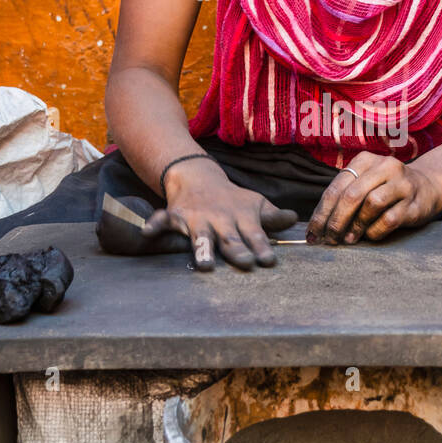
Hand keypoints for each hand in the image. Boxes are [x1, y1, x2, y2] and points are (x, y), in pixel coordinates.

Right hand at [143, 158, 297, 270]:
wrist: (198, 177)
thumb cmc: (233, 199)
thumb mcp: (255, 204)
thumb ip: (272, 217)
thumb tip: (294, 219)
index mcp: (241, 217)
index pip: (254, 234)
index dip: (261, 247)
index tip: (268, 260)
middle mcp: (220, 219)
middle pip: (230, 238)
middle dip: (237, 251)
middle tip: (245, 263)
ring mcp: (197, 218)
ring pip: (200, 236)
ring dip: (202, 249)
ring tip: (203, 265)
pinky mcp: (175, 216)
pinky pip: (162, 220)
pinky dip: (154, 224)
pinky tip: (147, 232)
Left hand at [306, 152, 441, 245]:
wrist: (429, 186)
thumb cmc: (387, 189)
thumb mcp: (365, 183)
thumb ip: (344, 196)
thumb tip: (318, 225)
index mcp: (365, 160)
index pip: (336, 188)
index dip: (321, 213)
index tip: (312, 233)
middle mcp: (384, 167)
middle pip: (352, 195)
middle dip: (335, 221)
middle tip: (328, 239)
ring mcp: (402, 184)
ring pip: (371, 204)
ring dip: (356, 226)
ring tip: (349, 239)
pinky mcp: (415, 203)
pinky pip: (389, 219)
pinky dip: (375, 231)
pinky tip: (370, 236)